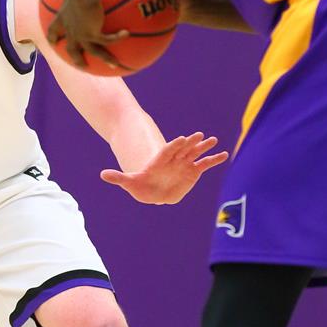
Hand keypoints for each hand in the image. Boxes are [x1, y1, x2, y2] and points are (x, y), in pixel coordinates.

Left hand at [47, 0, 127, 71]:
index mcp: (64, 17)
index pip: (54, 29)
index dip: (53, 36)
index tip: (52, 43)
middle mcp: (71, 29)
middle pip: (71, 49)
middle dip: (75, 58)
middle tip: (80, 65)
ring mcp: (82, 35)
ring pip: (92, 52)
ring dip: (103, 58)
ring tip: (115, 66)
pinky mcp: (94, 35)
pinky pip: (108, 40)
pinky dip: (117, 38)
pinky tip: (127, 34)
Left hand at [99, 132, 228, 204]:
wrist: (153, 191)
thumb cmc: (141, 187)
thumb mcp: (130, 183)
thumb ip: (119, 178)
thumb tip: (102, 175)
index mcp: (160, 161)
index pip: (168, 151)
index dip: (174, 145)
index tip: (182, 139)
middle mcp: (174, 160)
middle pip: (183, 149)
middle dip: (191, 143)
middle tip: (200, 135)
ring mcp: (184, 164)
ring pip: (195, 153)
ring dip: (204, 147)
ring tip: (213, 140)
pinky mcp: (192, 171)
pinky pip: (204, 164)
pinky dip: (213, 160)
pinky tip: (224, 154)